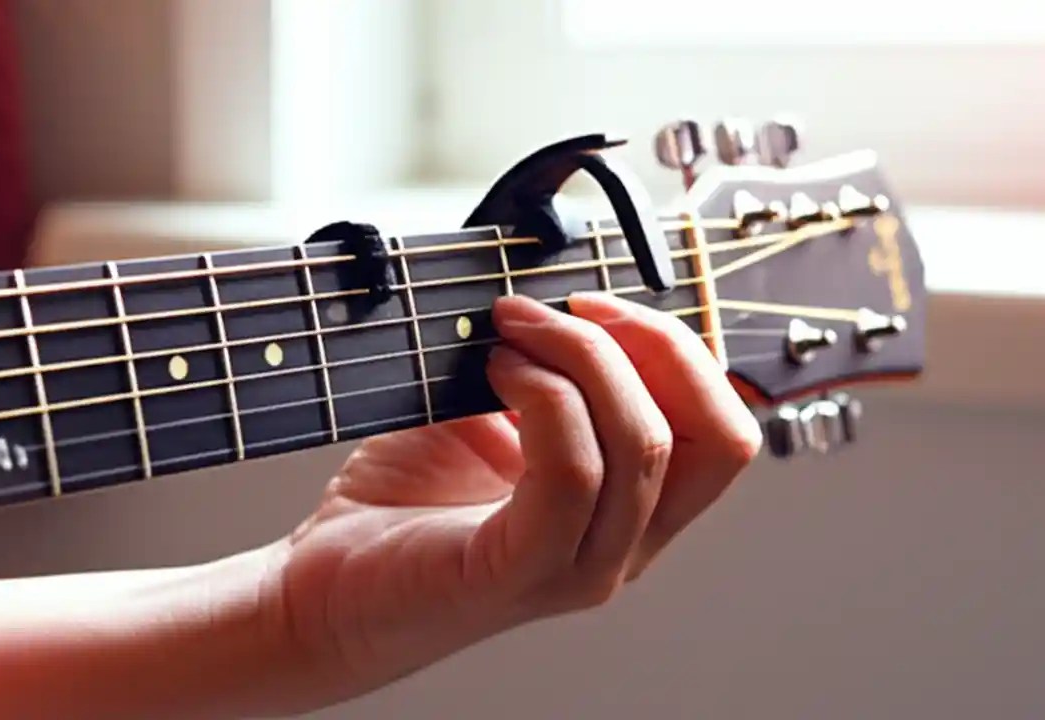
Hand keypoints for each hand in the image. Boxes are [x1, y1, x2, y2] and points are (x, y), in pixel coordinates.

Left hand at [257, 292, 762, 712]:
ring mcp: (579, 568)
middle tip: (563, 307)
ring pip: (643, 444)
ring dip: (580, 359)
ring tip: (505, 336)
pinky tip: (492, 373)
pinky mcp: (520, 572)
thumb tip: (561, 295)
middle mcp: (622, 546)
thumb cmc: (402, 503)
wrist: (322, 588)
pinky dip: (541, 398)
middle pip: (718, 438)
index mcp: (629, 509)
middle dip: (652, 343)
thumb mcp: (491, 416)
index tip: (596, 301)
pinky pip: (572, 472)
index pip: (722, 430)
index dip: (680, 348)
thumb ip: (543, 372)